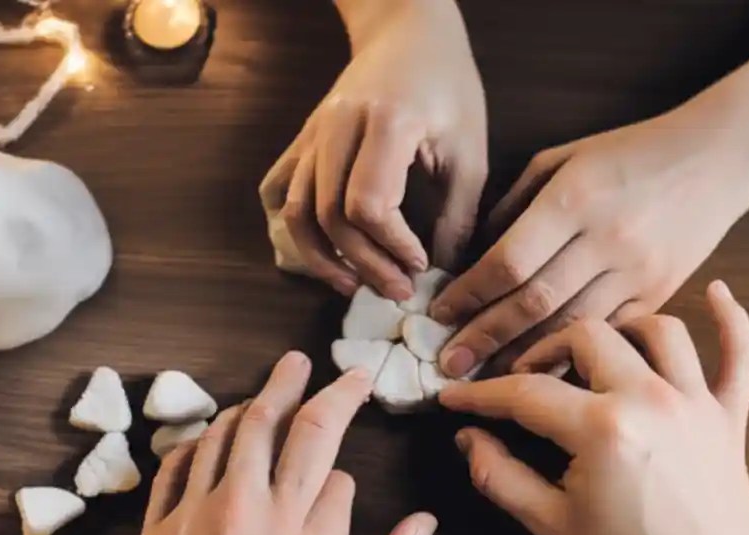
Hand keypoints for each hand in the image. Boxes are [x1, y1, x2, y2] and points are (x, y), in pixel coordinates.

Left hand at [116, 352, 437, 534]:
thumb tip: (425, 524)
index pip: (335, 469)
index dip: (342, 468)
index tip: (339, 478)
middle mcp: (260, 512)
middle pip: (294, 424)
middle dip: (316, 386)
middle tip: (319, 363)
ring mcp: (204, 512)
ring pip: (234, 429)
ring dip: (258, 399)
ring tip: (273, 383)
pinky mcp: (161, 523)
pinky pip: (180, 460)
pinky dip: (200, 438)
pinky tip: (214, 433)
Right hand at [260, 0, 486, 299]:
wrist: (408, 31)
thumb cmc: (447, 86)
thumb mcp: (469, 149)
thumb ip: (457, 214)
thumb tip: (442, 271)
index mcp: (386, 123)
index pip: (368, 204)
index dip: (391, 246)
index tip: (420, 264)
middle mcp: (338, 127)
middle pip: (330, 215)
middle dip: (363, 263)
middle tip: (398, 290)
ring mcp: (313, 133)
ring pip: (297, 210)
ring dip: (322, 258)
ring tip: (353, 285)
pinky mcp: (303, 139)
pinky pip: (279, 190)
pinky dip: (292, 228)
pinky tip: (320, 251)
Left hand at [429, 104, 748, 377]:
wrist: (719, 156)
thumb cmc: (632, 152)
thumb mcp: (564, 158)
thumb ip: (515, 205)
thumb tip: (473, 256)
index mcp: (575, 199)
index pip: (508, 260)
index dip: (469, 293)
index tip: (438, 314)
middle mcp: (606, 240)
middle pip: (533, 302)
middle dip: (484, 337)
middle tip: (446, 363)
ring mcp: (637, 273)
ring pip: (570, 328)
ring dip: (521, 357)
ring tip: (482, 378)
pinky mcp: (659, 295)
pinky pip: (607, 336)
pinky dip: (570, 358)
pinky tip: (538, 374)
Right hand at [439, 282, 748, 534]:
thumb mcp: (551, 524)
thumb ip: (500, 477)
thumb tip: (468, 440)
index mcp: (602, 428)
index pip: (526, 392)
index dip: (481, 393)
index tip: (454, 396)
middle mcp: (650, 398)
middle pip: (588, 336)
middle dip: (547, 350)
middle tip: (528, 380)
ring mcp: (695, 401)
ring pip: (657, 329)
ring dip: (620, 329)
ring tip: (596, 351)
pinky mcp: (730, 413)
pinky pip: (741, 353)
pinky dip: (732, 320)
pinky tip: (716, 292)